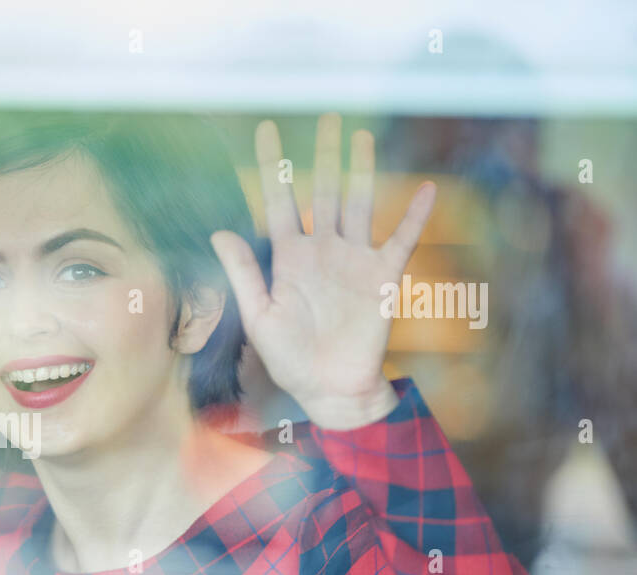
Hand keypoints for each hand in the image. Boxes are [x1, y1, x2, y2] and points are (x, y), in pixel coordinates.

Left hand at [209, 113, 436, 429]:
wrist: (331, 389)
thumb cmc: (290, 359)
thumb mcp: (259, 316)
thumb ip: (244, 273)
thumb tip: (218, 231)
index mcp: (289, 258)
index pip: (277, 200)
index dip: (270, 165)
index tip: (265, 129)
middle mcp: (323, 250)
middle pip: (323, 190)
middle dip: (323, 153)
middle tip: (325, 114)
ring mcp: (354, 260)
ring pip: (360, 203)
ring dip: (362, 169)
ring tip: (361, 135)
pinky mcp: (384, 277)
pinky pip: (403, 239)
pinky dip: (415, 215)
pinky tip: (427, 189)